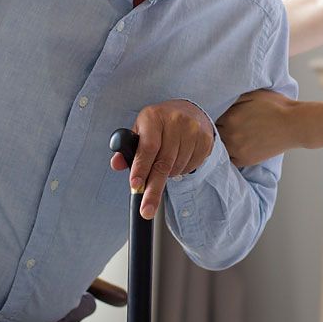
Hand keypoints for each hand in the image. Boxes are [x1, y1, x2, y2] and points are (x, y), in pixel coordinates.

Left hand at [109, 100, 213, 218]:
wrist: (189, 111)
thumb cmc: (159, 124)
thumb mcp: (140, 130)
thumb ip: (128, 149)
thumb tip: (117, 164)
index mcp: (153, 117)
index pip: (147, 147)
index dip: (141, 168)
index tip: (136, 186)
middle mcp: (175, 121)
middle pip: (163, 163)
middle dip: (153, 190)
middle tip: (146, 211)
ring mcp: (192, 130)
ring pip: (176, 168)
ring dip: (167, 176)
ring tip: (164, 163)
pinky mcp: (205, 140)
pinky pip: (190, 167)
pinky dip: (181, 170)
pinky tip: (178, 159)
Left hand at [217, 90, 300, 166]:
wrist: (294, 125)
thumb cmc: (276, 106)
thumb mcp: (253, 94)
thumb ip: (234, 97)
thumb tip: (219, 99)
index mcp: (230, 116)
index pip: (210, 116)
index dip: (212, 114)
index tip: (215, 113)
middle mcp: (230, 134)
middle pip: (212, 132)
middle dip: (214, 127)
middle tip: (218, 125)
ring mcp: (237, 148)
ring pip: (218, 146)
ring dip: (219, 141)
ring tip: (224, 136)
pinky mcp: (245, 159)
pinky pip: (228, 159)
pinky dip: (227, 154)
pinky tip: (230, 147)